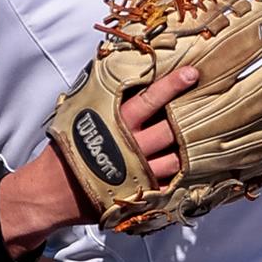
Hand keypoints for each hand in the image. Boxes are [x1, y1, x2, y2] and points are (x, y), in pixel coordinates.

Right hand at [0, 65, 198, 257]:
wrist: (51, 193)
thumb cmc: (65, 150)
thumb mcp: (77, 116)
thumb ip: (99, 97)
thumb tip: (113, 68)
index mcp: (114, 123)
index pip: (149, 99)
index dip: (172, 85)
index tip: (192, 74)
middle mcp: (130, 146)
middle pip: (170, 129)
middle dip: (191, 116)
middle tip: (211, 103)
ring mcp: (137, 172)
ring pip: (175, 159)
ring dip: (190, 148)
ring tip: (205, 135)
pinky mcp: (140, 194)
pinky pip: (168, 184)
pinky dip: (180, 175)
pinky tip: (192, 167)